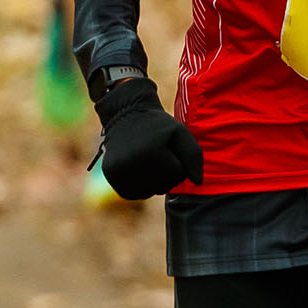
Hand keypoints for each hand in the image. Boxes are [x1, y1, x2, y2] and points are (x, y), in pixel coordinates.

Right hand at [93, 77, 203, 199]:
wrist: (126, 114)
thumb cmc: (158, 126)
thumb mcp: (180, 132)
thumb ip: (194, 156)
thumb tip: (197, 182)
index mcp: (151, 153)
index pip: (179, 175)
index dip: (178, 162)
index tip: (168, 147)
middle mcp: (132, 165)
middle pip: (164, 187)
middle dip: (166, 174)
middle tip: (157, 152)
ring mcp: (118, 172)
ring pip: (149, 193)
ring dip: (153, 181)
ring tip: (147, 159)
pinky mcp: (111, 176)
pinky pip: (133, 194)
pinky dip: (139, 185)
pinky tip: (137, 167)